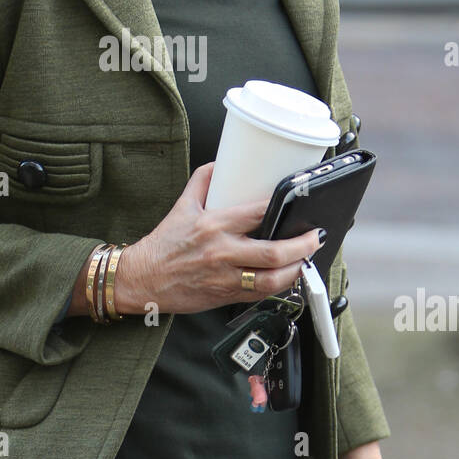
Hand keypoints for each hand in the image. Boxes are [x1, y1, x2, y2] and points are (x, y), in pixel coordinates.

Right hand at [115, 161, 325, 315]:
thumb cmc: (163, 244)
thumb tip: (220, 163)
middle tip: (315, 238)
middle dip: (302, 246)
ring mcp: (225, 278)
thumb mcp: (181, 206)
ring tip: (307, 259)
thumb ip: (202, 182)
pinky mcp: (226, 296)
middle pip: (272, 252)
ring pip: (272, 279)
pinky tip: (289, 277)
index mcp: (213, 225)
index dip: (283, 208)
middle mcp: (222, 252)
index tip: (298, 203)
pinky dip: (279, 287)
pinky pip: (260, 294)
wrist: (143, 279)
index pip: (257, 213)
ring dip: (296, 270)